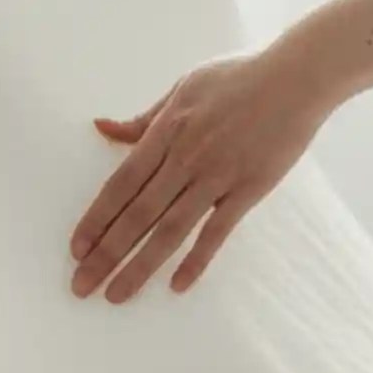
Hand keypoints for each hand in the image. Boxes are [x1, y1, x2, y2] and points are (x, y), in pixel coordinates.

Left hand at [69, 46, 338, 303]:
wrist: (296, 78)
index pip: (120, 184)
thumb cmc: (237, 78)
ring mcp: (217, 176)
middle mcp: (186, 158)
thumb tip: (101, 126)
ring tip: (116, 295)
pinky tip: (176, 286)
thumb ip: (143, 119)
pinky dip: (196, 260)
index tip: (75, 249)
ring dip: (140, 266)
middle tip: (81, 286)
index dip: (96, 219)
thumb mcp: (182, 88)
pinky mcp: (248, 189)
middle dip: (106, 254)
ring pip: (170, 230)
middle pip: (138, 215)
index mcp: (166, 131)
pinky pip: (217, 232)